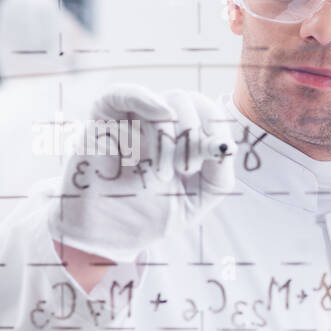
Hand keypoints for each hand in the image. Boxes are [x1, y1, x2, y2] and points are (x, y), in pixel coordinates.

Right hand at [46, 85, 233, 263]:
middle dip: (194, 137)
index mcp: (184, 136)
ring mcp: (133, 119)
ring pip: (166, 102)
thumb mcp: (197, 200)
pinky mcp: (103, 121)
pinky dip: (145, 99)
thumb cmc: (154, 216)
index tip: (215, 155)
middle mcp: (161, 123)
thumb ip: (218, 174)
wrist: (109, 236)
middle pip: (190, 102)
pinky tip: (161, 116)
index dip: (217, 128)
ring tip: (162, 174)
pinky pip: (122, 94)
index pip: (208, 111)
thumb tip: (227, 145)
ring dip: (171, 137)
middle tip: (184, 171)